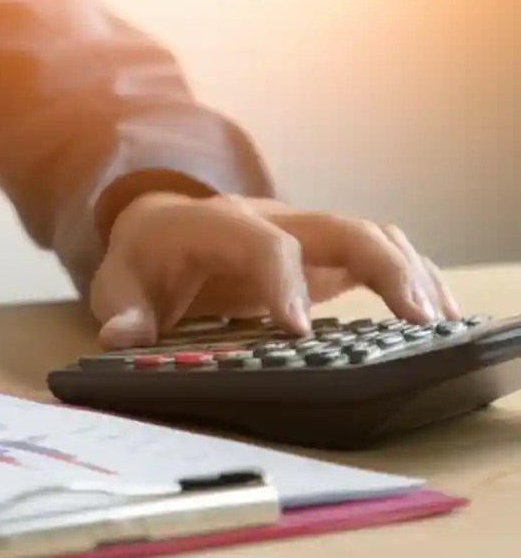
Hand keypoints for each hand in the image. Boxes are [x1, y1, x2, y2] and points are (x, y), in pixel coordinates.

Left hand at [89, 193, 459, 348]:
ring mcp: (301, 232)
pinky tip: (439, 313)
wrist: (159, 226)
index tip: (298, 330)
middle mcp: (268, 219)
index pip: (262, 244)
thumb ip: (123, 311)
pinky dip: (412, 276)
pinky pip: (376, 253)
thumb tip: (122, 338)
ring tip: (438, 321)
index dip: (283, 282)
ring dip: (408, 272)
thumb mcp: (117, 284)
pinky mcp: (321, 252)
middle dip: (379, 268)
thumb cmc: (143, 259)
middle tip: (413, 319)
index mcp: (216, 225)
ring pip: (368, 235)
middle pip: (337, 227)